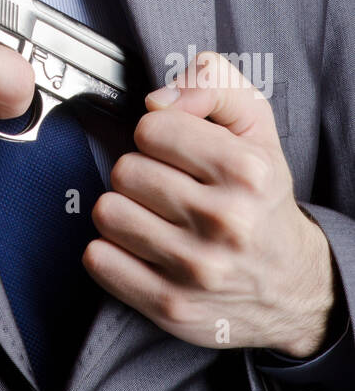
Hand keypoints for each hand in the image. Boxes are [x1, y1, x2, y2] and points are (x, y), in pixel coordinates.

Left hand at [82, 50, 337, 355]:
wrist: (292, 289)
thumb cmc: (263, 202)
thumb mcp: (257, 129)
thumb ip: (214, 84)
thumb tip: (158, 99)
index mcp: (247, 172)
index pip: (151, 128)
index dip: (155, 134)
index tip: (171, 150)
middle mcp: (225, 222)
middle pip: (126, 170)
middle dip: (139, 172)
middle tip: (163, 188)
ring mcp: (196, 269)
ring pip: (108, 212)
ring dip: (122, 210)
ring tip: (151, 216)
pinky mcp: (171, 306)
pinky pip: (99, 260)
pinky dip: (110, 251)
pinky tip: (139, 248)